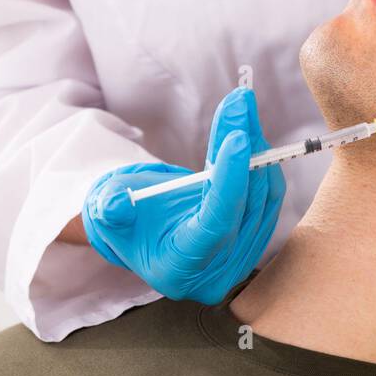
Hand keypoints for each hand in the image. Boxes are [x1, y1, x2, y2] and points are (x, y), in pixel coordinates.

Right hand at [81, 87, 285, 303]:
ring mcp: (240, 257)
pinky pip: (269, 195)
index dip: (229, 181)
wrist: (142, 228)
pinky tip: (248, 130)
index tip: (238, 137)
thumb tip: (117, 203)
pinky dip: (260, 159)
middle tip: (240, 103)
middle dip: (244, 149)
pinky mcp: (255, 238)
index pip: (215, 225)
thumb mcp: (107, 210)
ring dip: (256, 146)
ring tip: (242, 107)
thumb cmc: (122, 217)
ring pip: (264, 195)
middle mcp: (215, 272)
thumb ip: (111, 208)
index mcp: (177, 269)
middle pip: (244, 205)